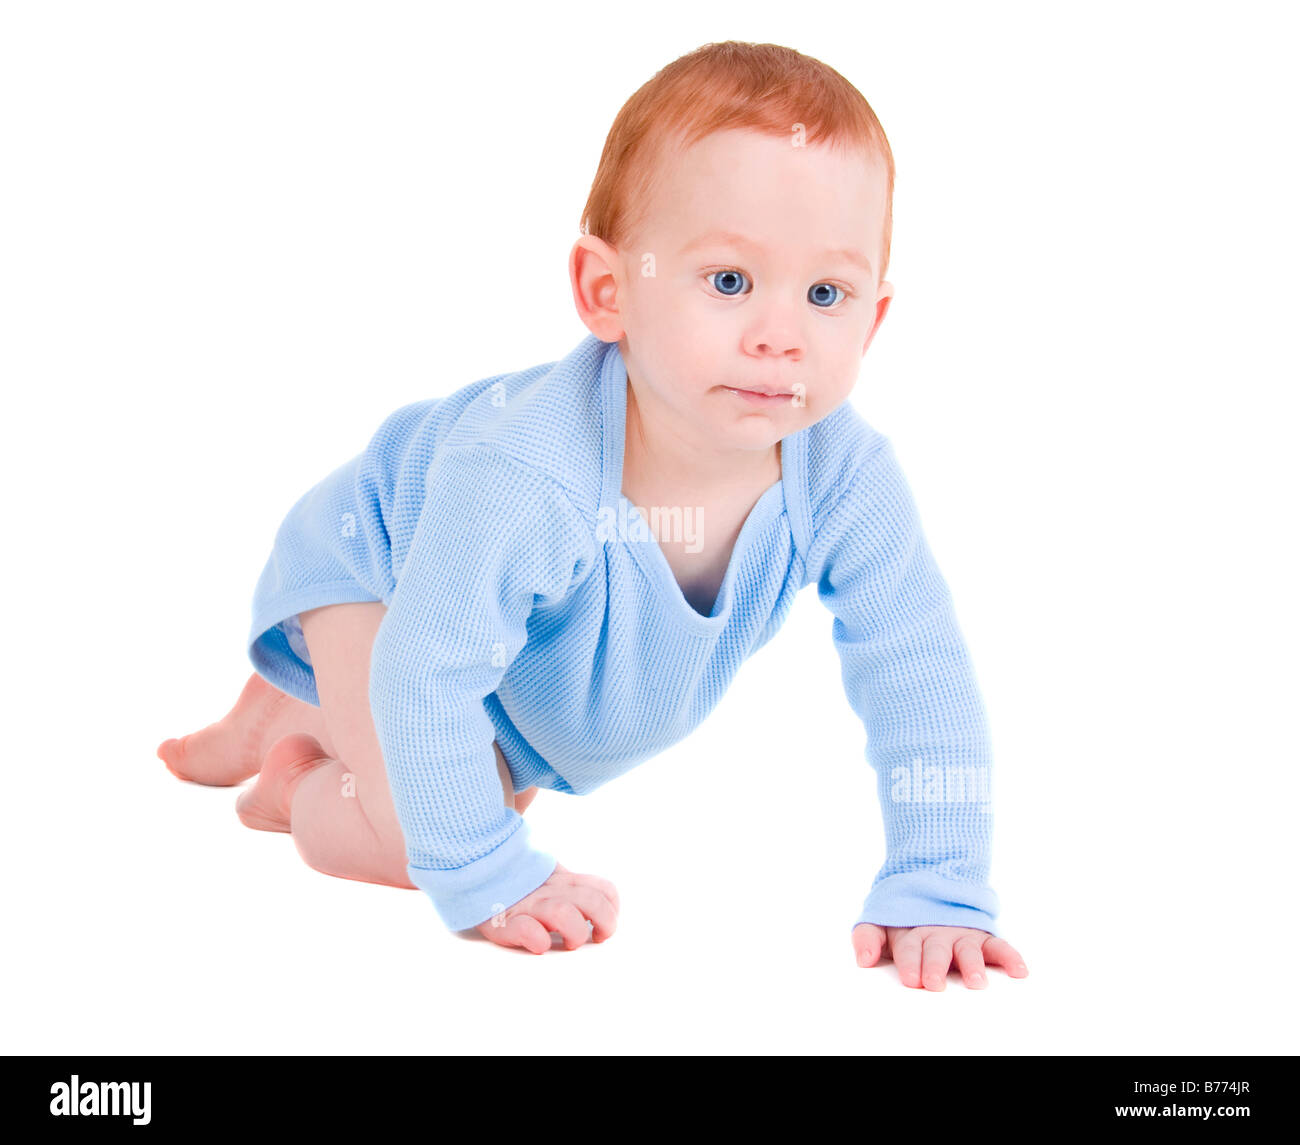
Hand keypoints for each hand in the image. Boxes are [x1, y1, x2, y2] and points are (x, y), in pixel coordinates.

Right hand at [474, 863, 619, 953]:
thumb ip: (571, 887)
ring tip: (568, 943)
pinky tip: (538, 944)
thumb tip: (600, 907)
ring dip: (574, 933)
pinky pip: (528, 931)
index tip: (602, 926)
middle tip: (594, 938)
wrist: (473, 868)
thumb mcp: (548, 876)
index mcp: (563, 879)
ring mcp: (528, 905)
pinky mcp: (504, 921)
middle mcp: (550, 890)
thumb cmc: (516, 883)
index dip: (612, 909)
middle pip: (593, 902)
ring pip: (565, 915)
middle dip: (605, 924)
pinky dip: (538, 940)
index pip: (604, 889)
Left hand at [852, 923, 1027, 989]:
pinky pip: (999, 946)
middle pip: (936, 950)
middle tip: (932, 983)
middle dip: (934, 966)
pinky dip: (1011, 957)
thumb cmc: (904, 917)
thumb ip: (867, 938)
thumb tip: (864, 961)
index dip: (909, 962)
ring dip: (972, 965)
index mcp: (911, 932)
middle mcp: (938, 933)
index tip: (910, 978)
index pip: (908, 948)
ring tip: (976, 982)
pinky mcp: (983, 937)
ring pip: (968, 949)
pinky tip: (1020, 971)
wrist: (931, 880)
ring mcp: (962, 934)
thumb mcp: (880, 922)